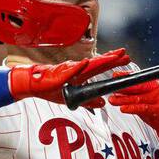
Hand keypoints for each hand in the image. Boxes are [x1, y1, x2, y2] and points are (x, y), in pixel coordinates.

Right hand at [7, 48, 130, 106]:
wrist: (32, 85)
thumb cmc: (49, 90)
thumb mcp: (73, 99)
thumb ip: (88, 101)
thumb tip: (103, 104)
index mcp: (80, 75)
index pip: (99, 67)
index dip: (112, 63)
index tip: (124, 59)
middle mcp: (77, 70)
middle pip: (98, 64)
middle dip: (112, 59)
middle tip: (125, 54)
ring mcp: (69, 71)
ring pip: (88, 65)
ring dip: (100, 61)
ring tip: (113, 57)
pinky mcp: (59, 75)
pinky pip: (70, 71)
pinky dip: (78, 67)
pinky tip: (86, 62)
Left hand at [107, 73, 158, 142]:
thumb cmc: (156, 106)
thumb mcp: (145, 95)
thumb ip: (133, 90)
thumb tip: (117, 84)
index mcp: (153, 82)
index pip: (137, 77)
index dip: (125, 76)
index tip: (115, 76)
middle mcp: (156, 88)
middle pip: (136, 86)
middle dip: (122, 87)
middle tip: (111, 88)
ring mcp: (158, 99)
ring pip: (137, 98)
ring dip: (123, 99)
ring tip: (113, 100)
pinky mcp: (158, 110)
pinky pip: (142, 108)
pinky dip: (131, 108)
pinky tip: (123, 108)